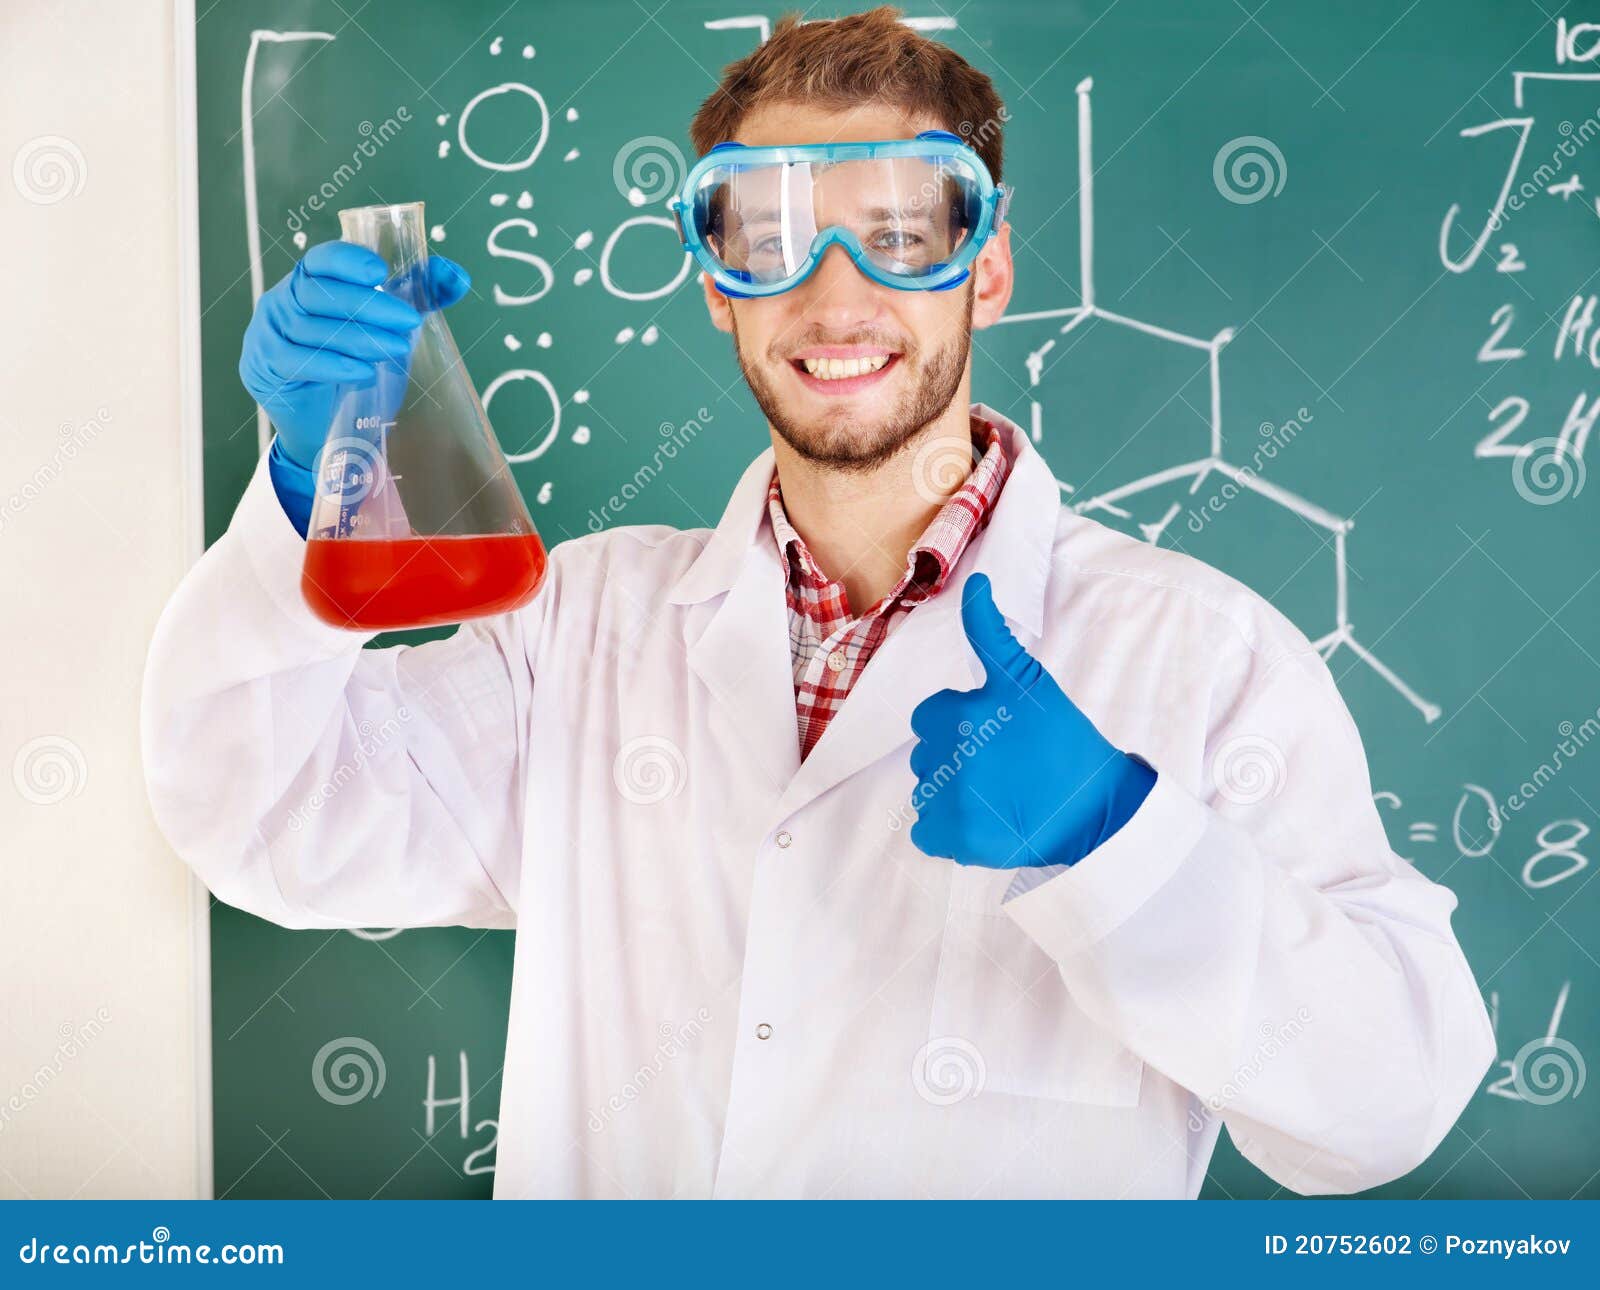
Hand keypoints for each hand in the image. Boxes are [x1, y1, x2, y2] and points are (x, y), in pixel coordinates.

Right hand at [239, 241, 469, 469]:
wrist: (322, 425)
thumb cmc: (353, 366)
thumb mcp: (387, 327)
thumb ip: (417, 298)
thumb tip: (457, 275)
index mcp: (308, 282)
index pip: (320, 260)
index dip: (347, 260)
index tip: (381, 271)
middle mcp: (281, 302)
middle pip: (318, 292)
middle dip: (367, 305)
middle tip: (408, 320)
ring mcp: (267, 334)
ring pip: (310, 327)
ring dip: (358, 338)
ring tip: (396, 348)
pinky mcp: (265, 368)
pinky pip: (295, 361)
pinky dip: (332, 365)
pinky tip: (363, 372)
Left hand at [908, 574, 1155, 868]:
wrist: (1094, 808)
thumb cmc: (1062, 738)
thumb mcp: (1028, 680)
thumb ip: (990, 633)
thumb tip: (975, 581)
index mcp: (960, 716)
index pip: (930, 717)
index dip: (960, 724)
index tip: (994, 734)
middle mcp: (948, 758)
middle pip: (926, 755)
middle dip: (955, 756)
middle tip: (1002, 765)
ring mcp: (949, 803)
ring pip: (926, 792)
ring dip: (952, 793)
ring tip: (997, 794)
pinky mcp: (954, 841)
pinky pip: (926, 832)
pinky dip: (949, 830)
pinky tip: (986, 820)